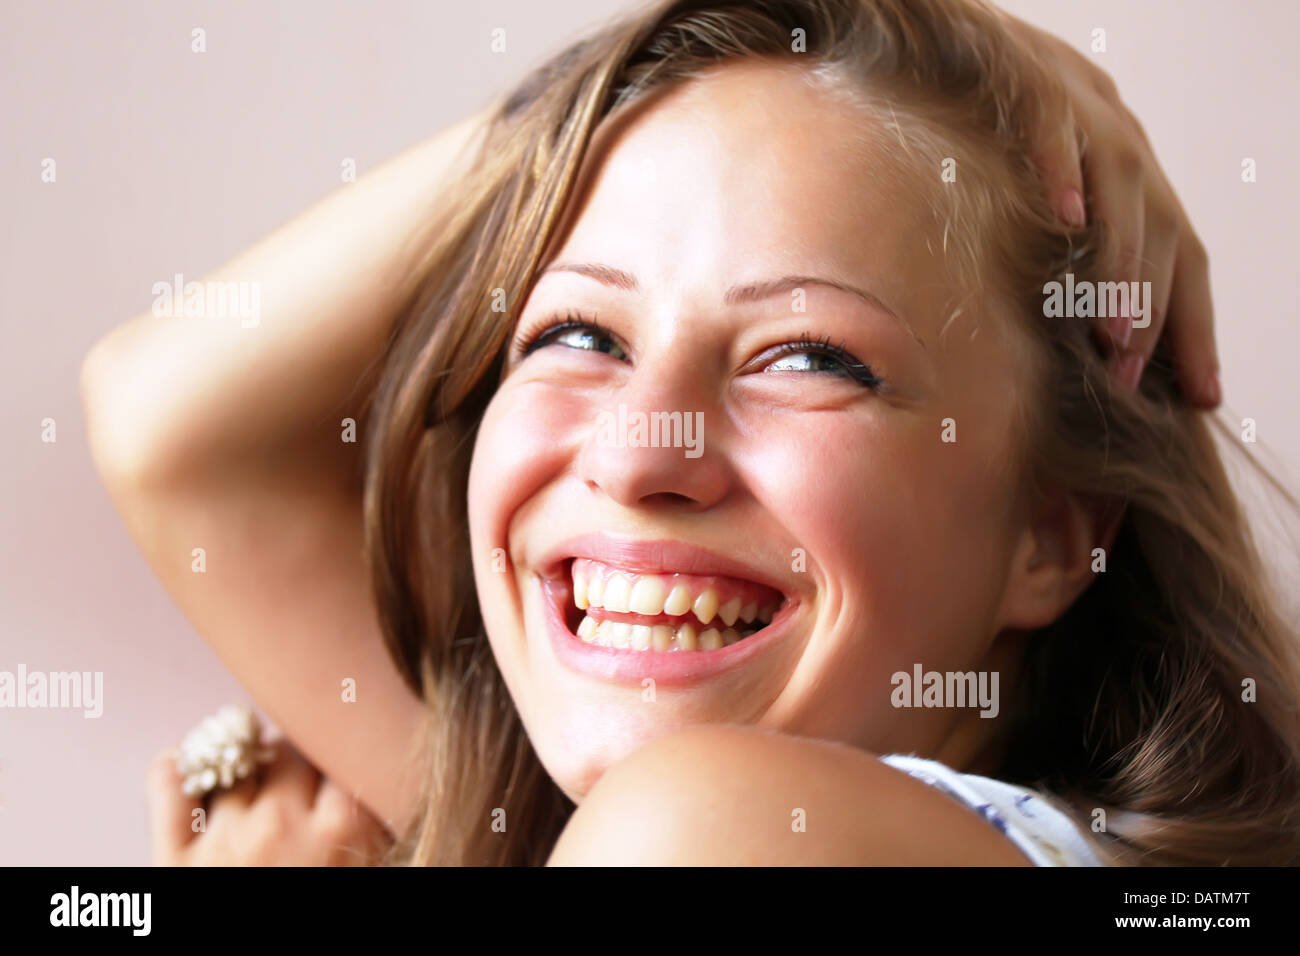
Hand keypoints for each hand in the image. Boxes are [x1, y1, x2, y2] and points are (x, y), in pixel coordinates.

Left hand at [148, 740, 392, 865]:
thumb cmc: (318, 939)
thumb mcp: (369, 873)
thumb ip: (372, 834)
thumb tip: (367, 790)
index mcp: (344, 831)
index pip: (345, 754)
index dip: (344, 758)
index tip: (341, 768)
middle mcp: (284, 823)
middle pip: (292, 750)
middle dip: (297, 758)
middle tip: (301, 778)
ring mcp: (224, 839)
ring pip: (236, 758)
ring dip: (247, 762)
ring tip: (254, 778)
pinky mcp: (172, 858)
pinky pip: (168, 782)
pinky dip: (177, 765)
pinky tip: (194, 768)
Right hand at [1005, 13, 1219, 406]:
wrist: (951, 31)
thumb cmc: (990, 122)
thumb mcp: (1039, 190)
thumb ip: (1062, 248)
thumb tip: (1067, 333)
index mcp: (1132, 175)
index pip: (1184, 258)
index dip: (1195, 326)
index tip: (1202, 396)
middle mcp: (1123, 143)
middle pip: (1165, 233)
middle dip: (1155, 313)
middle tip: (1133, 379)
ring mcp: (1084, 108)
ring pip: (1122, 192)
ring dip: (1122, 266)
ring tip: (1114, 333)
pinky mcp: (1035, 80)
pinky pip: (1055, 128)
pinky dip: (1064, 172)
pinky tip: (1067, 219)